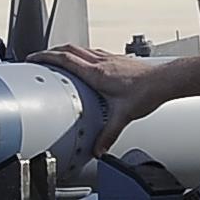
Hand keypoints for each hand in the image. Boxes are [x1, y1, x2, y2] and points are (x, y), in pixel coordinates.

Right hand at [37, 43, 171, 144]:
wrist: (166, 81)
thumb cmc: (147, 92)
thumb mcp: (123, 117)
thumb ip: (108, 135)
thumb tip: (99, 150)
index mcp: (97, 74)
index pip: (65, 59)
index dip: (46, 57)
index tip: (33, 59)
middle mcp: (102, 62)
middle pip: (69, 49)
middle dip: (51, 52)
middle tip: (39, 58)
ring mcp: (110, 58)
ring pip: (81, 49)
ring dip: (66, 52)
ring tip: (57, 59)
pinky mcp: (118, 60)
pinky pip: (94, 52)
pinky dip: (82, 55)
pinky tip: (87, 64)